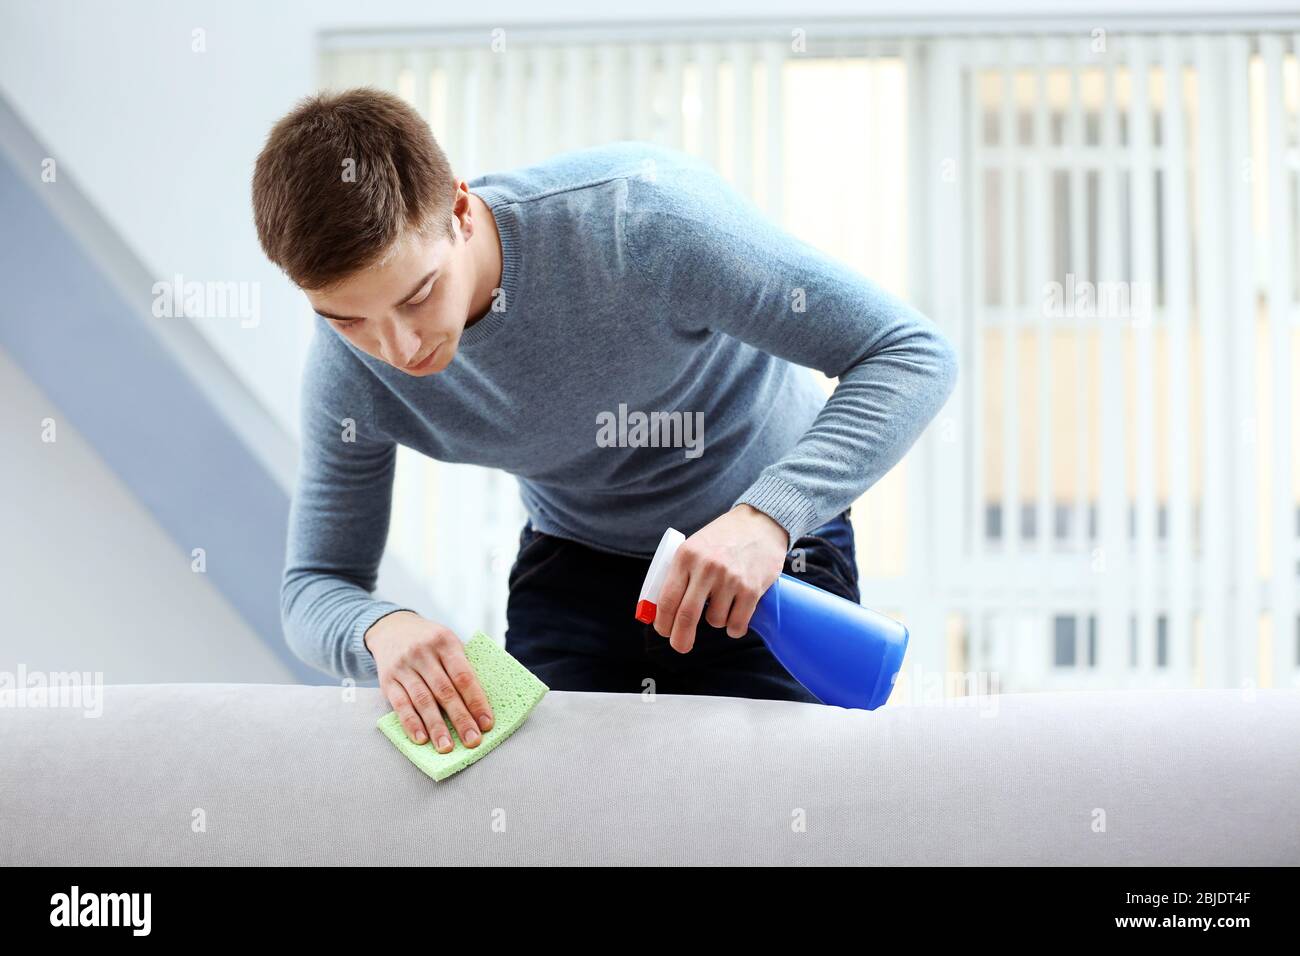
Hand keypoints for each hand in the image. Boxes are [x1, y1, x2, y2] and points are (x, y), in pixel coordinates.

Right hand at [364, 611, 494, 751]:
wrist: (391, 628)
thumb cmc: (430, 642)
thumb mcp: (448, 643)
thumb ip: (462, 667)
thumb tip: (482, 705)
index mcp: (445, 642)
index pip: (464, 675)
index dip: (476, 701)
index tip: (487, 723)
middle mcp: (423, 653)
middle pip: (445, 691)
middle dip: (460, 718)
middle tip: (472, 741)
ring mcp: (404, 667)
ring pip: (422, 700)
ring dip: (436, 726)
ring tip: (446, 747)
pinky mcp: (387, 680)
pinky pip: (400, 705)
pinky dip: (411, 723)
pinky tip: (421, 739)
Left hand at [651, 504, 789, 653]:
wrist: (761, 523)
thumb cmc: (723, 537)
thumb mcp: (695, 545)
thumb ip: (680, 572)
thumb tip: (662, 608)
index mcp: (686, 556)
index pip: (667, 598)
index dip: (662, 621)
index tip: (663, 631)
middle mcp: (707, 567)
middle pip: (687, 616)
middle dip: (681, 638)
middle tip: (680, 646)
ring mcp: (730, 579)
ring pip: (715, 621)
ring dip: (716, 621)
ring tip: (722, 604)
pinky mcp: (752, 589)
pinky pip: (737, 624)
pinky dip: (734, 628)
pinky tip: (735, 618)